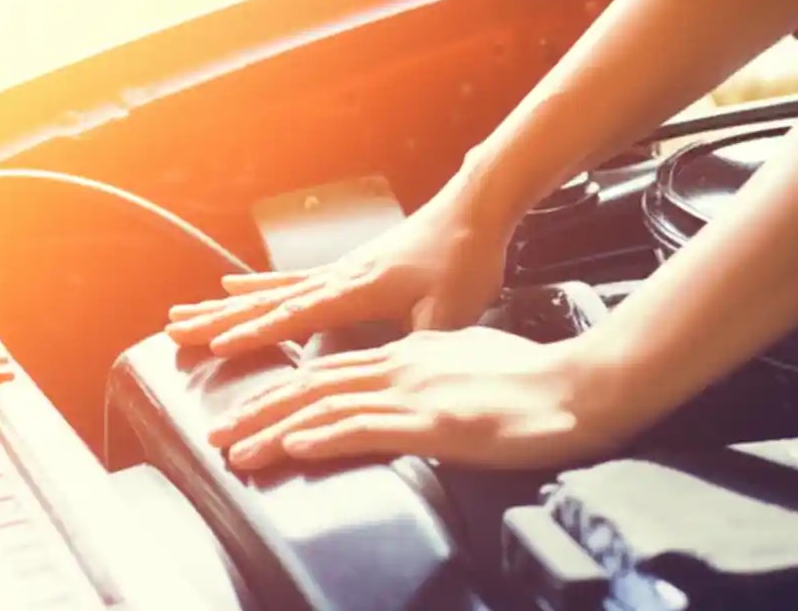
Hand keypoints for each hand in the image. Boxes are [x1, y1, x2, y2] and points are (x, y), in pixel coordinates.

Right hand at [165, 195, 508, 356]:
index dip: (256, 332)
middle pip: (267, 300)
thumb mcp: (450, 311)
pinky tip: (236, 282)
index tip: (215, 346)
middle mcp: (339, 277)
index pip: (296, 315)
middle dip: (218, 317)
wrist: (475, 210)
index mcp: (358, 290)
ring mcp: (340, 270)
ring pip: (270, 289)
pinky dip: (259, 283)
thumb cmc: (464, 258)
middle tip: (173, 327)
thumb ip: (419, 344)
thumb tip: (400, 377)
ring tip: (186, 310)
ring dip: (226, 302)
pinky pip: (291, 279)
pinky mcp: (349, 267)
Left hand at [205, 327, 626, 470]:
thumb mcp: (475, 366)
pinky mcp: (433, 421)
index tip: (254, 407)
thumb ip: (439, 376)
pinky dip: (322, 435)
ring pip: (327, 403)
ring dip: (274, 426)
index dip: (289, 389)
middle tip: (218, 430)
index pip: (336, 368)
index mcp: (413, 351)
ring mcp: (415, 390)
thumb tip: (422, 393)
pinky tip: (293, 447)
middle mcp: (404, 363)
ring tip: (234, 446)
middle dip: (260, 407)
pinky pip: (365, 426)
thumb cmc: (537, 382)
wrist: (578, 385)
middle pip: (316, 382)